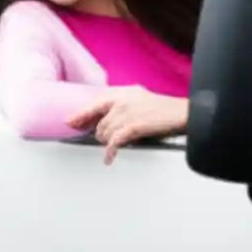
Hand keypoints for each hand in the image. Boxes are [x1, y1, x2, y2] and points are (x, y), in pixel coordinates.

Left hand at [66, 86, 188, 164]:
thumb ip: (119, 105)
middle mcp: (120, 101)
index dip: (80, 115)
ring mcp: (125, 114)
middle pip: (98, 123)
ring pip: (104, 133)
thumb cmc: (162, 108)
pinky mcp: (133, 127)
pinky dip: (110, 151)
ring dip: (107, 142)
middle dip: (99, 134)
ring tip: (114, 144)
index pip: (93, 105)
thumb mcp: (138, 99)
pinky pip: (114, 142)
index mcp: (120, 93)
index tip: (69, 122)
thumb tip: (102, 119)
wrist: (182, 113)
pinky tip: (108, 158)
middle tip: (104, 139)